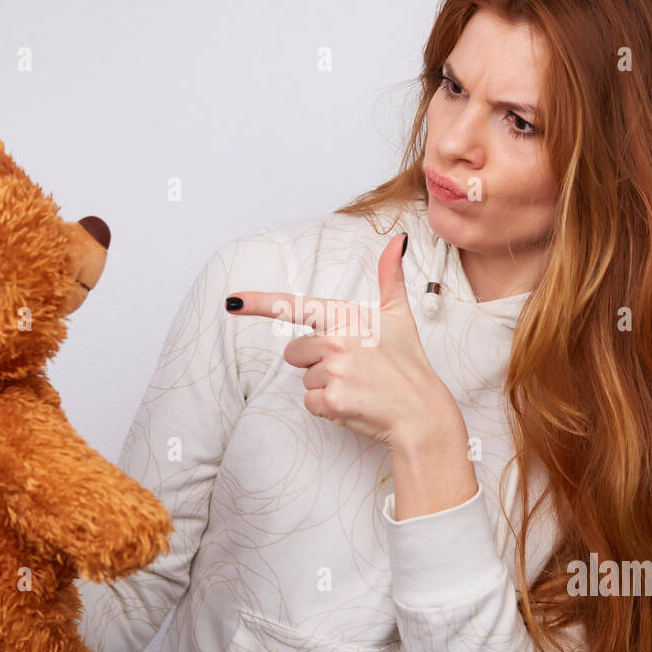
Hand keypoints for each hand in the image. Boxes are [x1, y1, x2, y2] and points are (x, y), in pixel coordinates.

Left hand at [225, 232, 455, 450]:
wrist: (420, 412)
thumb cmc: (408, 364)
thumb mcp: (399, 315)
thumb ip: (391, 275)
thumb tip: (397, 239)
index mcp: (347, 317)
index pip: (294, 307)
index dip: (258, 303)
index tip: (231, 301)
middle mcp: (336, 341)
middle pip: (295, 353)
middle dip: (316, 362)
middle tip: (353, 368)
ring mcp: (333, 372)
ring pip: (304, 379)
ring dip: (325, 386)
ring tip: (357, 386)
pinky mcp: (330, 401)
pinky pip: (310, 403)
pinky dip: (327, 408)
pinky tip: (353, 403)